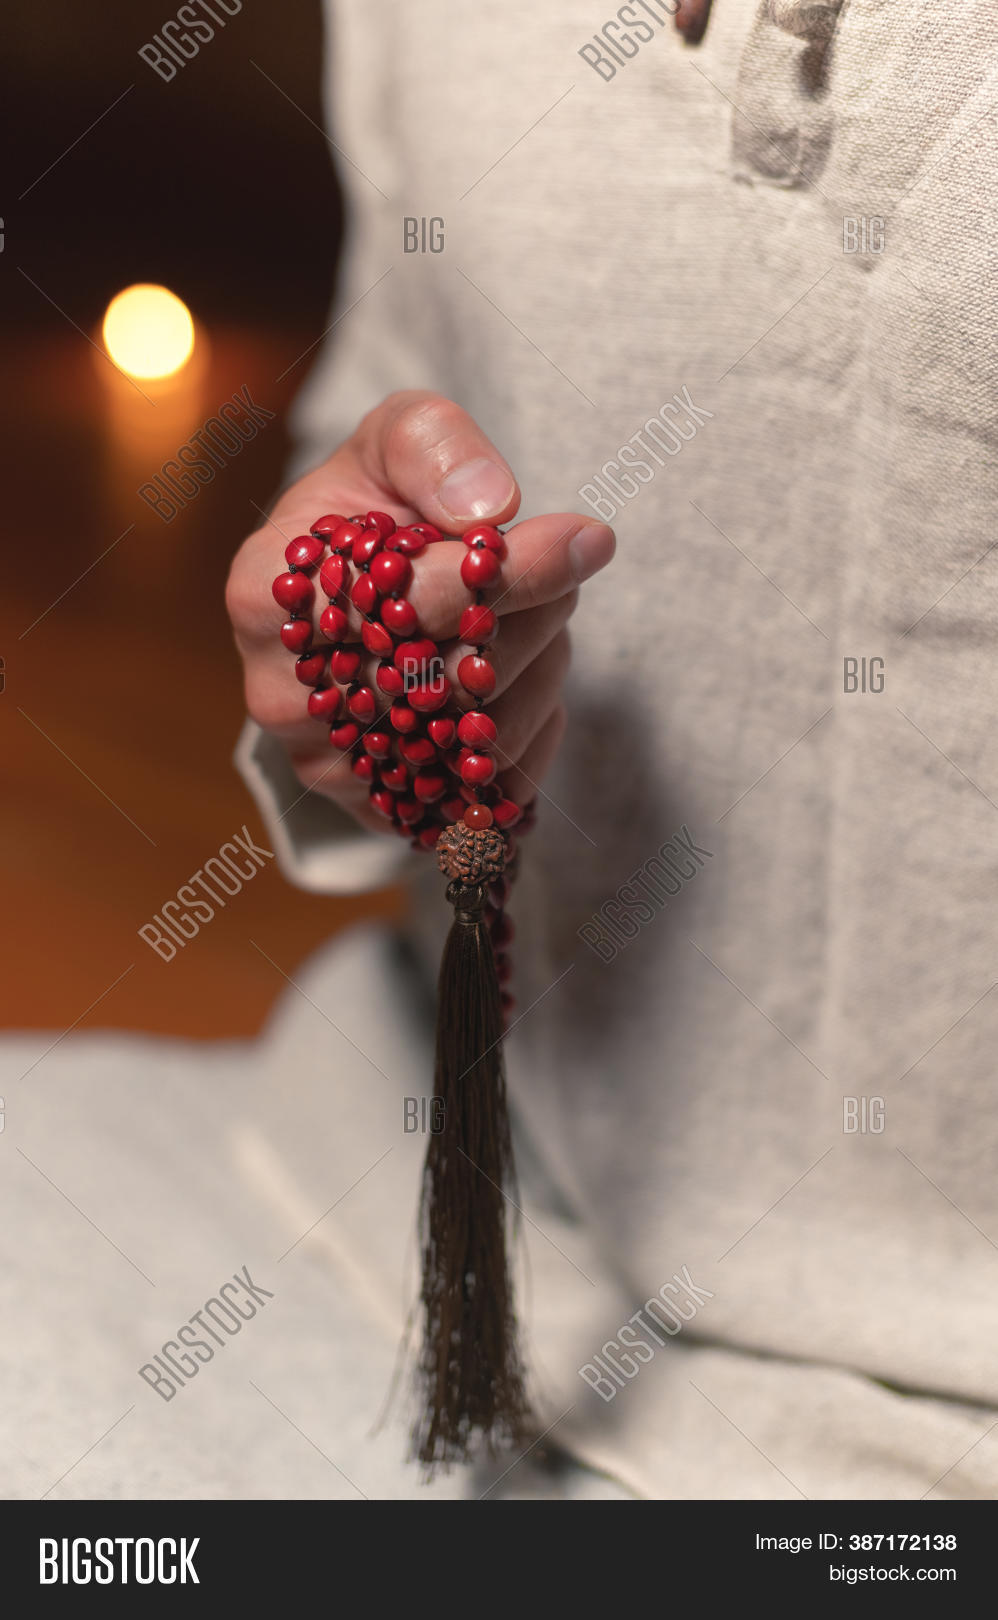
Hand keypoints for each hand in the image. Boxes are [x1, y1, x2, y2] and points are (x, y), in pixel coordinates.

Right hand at [226, 391, 614, 834]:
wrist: (344, 604)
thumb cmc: (368, 517)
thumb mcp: (389, 443)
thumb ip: (433, 446)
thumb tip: (488, 507)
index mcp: (270, 599)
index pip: (412, 601)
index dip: (514, 571)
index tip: (583, 539)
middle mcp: (285, 699)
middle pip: (455, 678)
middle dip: (537, 617)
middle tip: (560, 574)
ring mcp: (331, 769)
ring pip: (485, 742)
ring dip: (542, 671)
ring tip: (527, 621)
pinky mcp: (382, 813)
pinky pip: (495, 793)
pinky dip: (532, 734)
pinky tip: (518, 683)